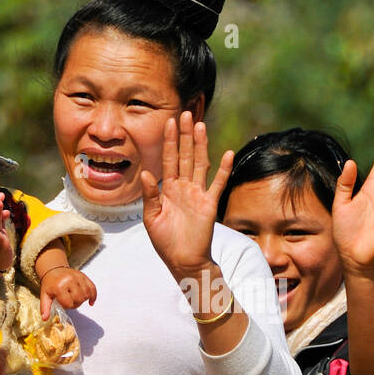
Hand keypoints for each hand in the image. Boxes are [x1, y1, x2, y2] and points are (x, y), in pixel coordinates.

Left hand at [39, 266, 96, 319]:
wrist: (54, 270)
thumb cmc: (50, 284)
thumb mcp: (45, 296)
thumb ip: (45, 308)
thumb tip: (45, 319)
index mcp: (59, 286)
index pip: (69, 303)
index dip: (67, 306)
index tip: (63, 303)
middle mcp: (69, 280)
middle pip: (79, 299)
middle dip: (75, 303)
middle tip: (70, 301)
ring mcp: (77, 277)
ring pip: (86, 294)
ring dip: (83, 299)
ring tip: (76, 299)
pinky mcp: (83, 275)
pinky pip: (92, 287)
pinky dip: (93, 296)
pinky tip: (91, 302)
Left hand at [140, 112, 234, 282]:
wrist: (183, 261)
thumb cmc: (166, 242)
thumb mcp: (151, 218)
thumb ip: (150, 195)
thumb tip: (146, 173)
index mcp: (168, 190)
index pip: (168, 160)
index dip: (168, 141)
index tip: (168, 121)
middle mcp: (184, 188)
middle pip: (184, 155)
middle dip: (184, 135)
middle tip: (185, 113)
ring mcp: (198, 194)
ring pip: (199, 163)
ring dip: (200, 144)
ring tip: (200, 125)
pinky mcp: (210, 204)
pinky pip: (217, 183)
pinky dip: (223, 169)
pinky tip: (227, 153)